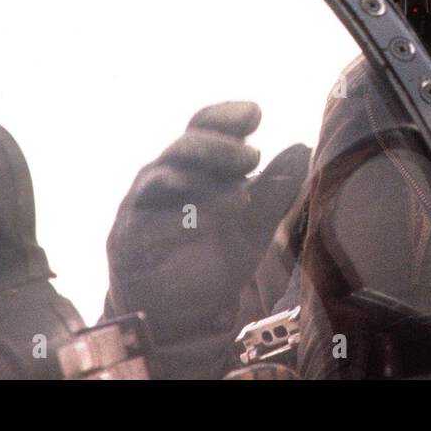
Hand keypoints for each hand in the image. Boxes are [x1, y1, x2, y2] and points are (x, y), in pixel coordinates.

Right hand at [104, 102, 298, 376]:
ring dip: (201, 181)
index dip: (226, 116)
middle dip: (218, 146)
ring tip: (239, 198)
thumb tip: (303, 146)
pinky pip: (146, 220)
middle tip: (251, 157)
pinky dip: (177, 219)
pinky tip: (205, 223)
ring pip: (163, 176)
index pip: (205, 127)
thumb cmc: (214, 260)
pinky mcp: (127, 239)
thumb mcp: (255, 225)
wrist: (183, 317)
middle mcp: (163, 178)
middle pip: (184, 146)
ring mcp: (141, 206)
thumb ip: (275, 189)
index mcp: (193, 167)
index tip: (255, 113)